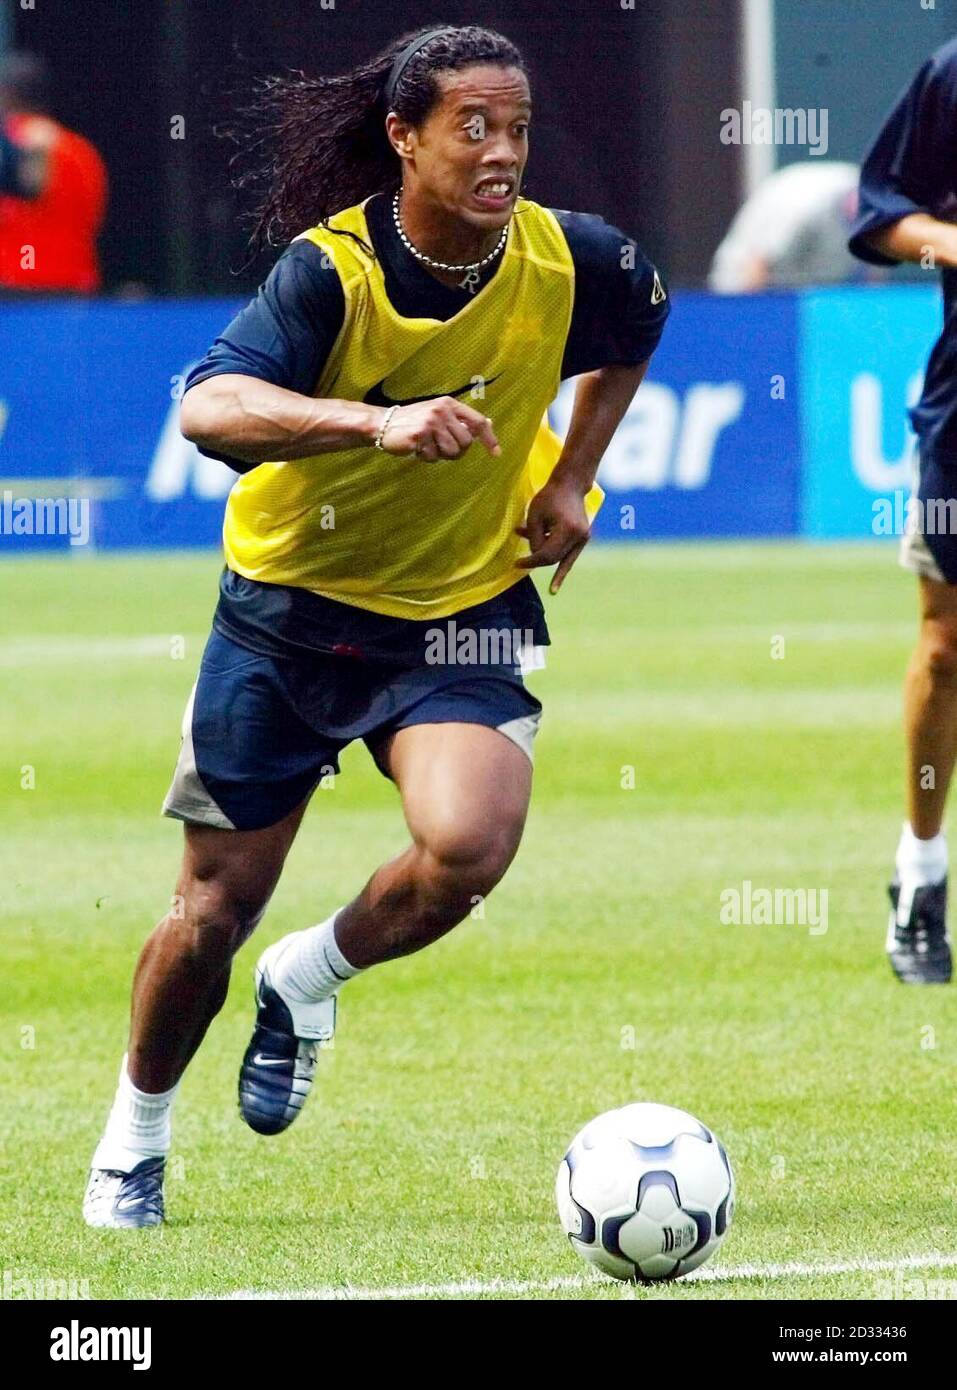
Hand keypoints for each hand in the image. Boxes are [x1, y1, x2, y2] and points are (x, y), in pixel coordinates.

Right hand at [379, 397, 500, 460]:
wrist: (383, 423)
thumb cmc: (415, 421)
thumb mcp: (439, 414)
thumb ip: (461, 420)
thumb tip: (488, 423)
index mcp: (449, 404)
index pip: (477, 422)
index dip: (489, 438)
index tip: (496, 453)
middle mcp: (442, 411)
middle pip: (466, 442)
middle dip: (457, 451)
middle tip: (442, 448)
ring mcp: (430, 423)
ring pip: (452, 452)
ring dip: (441, 455)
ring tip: (428, 446)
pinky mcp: (419, 436)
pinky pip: (434, 457)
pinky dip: (427, 458)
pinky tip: (417, 448)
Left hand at [514, 478, 591, 593]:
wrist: (570, 485)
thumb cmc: (549, 497)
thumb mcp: (534, 516)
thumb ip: (534, 538)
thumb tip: (534, 556)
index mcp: (568, 529)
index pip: (546, 554)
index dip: (530, 561)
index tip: (516, 564)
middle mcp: (579, 536)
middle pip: (554, 558)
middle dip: (536, 559)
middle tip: (519, 560)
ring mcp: (584, 538)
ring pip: (560, 557)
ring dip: (544, 554)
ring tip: (526, 537)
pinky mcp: (583, 538)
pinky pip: (569, 556)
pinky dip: (560, 567)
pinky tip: (554, 587)